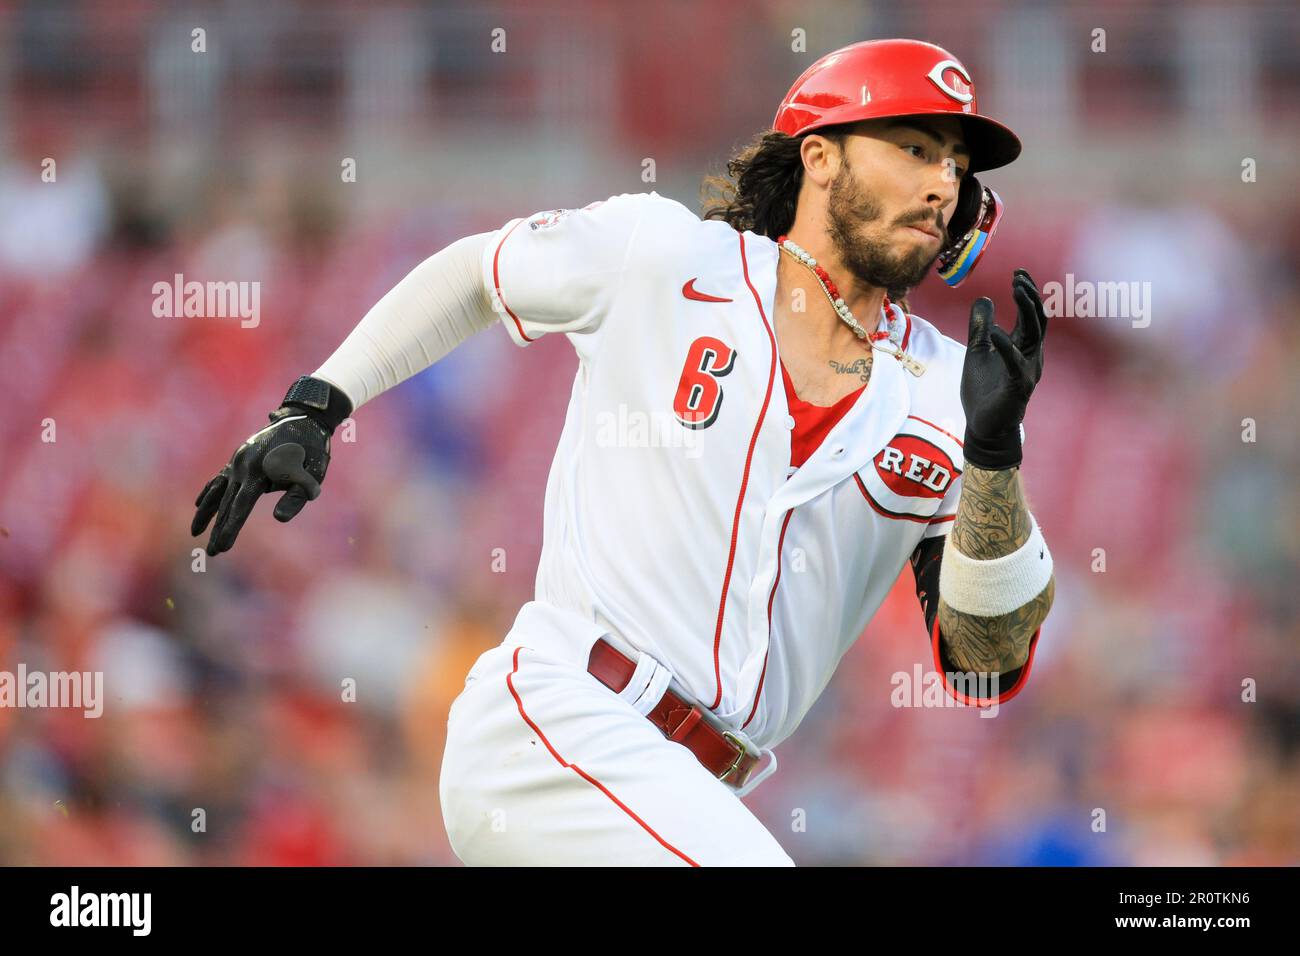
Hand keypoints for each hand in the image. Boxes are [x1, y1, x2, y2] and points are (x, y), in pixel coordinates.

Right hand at [191, 376, 351, 555]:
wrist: (304, 418)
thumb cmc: (312, 450)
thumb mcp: (312, 474)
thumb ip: (297, 497)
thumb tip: (280, 519)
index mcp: (258, 471)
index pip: (240, 507)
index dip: (230, 529)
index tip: (221, 548)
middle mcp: (242, 466)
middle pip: (226, 503)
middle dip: (218, 529)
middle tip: (212, 554)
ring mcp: (238, 460)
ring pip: (217, 491)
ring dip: (207, 514)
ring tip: (195, 533)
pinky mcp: (239, 457)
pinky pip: (219, 478)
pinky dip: (209, 493)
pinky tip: (199, 505)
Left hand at [959, 269, 1047, 469]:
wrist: (983, 426)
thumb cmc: (983, 390)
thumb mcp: (977, 351)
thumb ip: (980, 327)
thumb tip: (982, 298)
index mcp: (1022, 346)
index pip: (1030, 314)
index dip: (1028, 292)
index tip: (1018, 273)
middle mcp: (1030, 355)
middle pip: (1038, 319)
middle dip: (1031, 296)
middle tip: (1019, 278)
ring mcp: (1027, 370)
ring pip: (1034, 335)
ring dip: (1026, 311)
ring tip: (1015, 290)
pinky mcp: (1018, 386)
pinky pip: (1015, 362)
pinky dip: (1005, 345)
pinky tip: (995, 332)